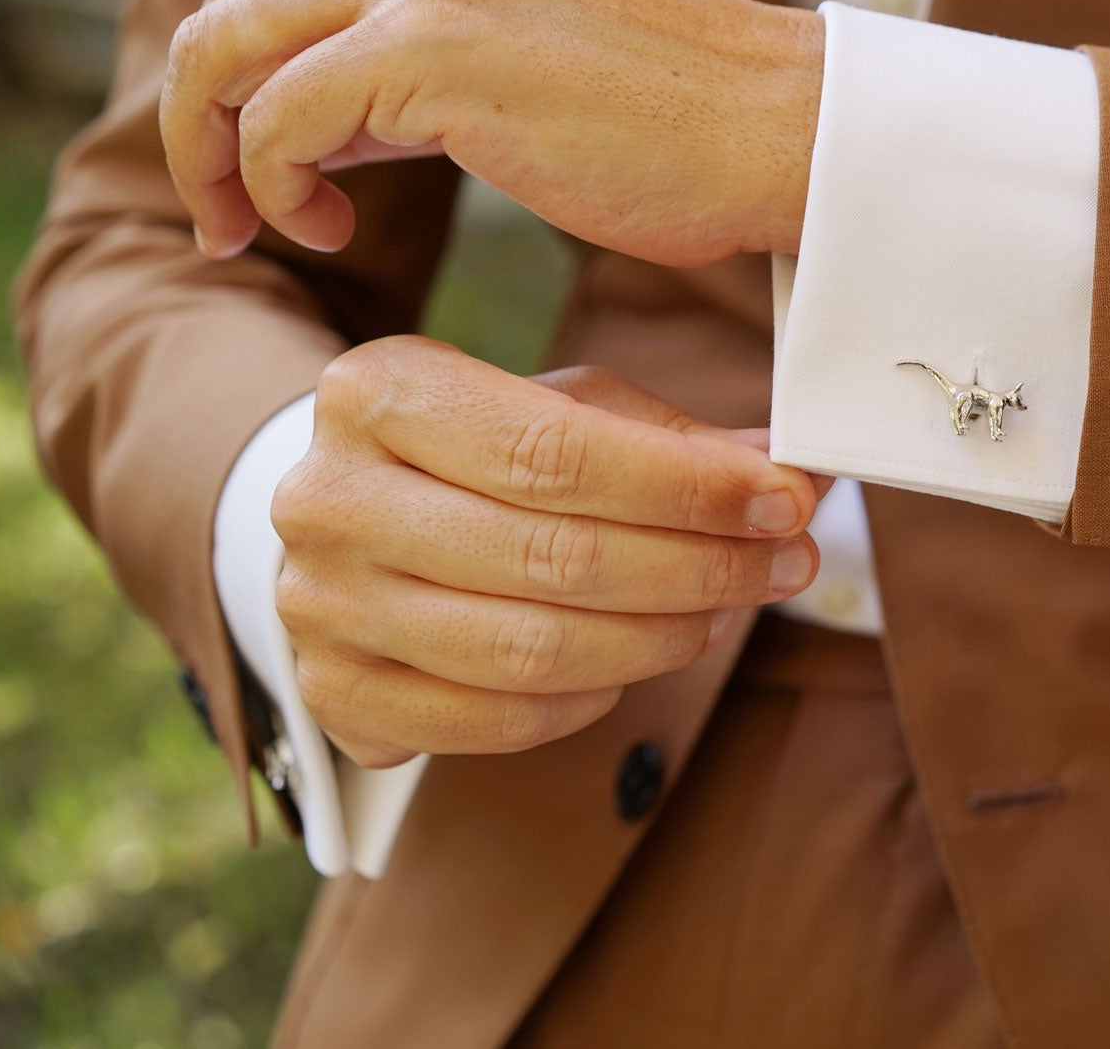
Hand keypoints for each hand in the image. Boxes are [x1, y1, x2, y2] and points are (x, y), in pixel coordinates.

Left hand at [161, 0, 822, 265]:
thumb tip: (284, 112)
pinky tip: (334, 227)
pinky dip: (275, 190)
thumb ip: (394, 37)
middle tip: (240, 216)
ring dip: (219, 161)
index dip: (239, 75)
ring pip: (221, 57)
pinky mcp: (424, 44)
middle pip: (226, 8)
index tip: (263, 164)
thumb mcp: (503, 28)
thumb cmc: (661, 107)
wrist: (771, 128)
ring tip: (272, 229)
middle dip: (209, 122)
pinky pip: (276, 122)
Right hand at [269, 336, 826, 767]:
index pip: (557, 453)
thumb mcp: (560, 406)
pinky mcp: (336, 694)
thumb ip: (670, 438)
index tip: (786, 500)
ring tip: (726, 611)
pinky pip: (496, 719)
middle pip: (553, 555)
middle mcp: (329, 498)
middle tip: (787, 562)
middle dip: (699, 565)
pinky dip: (588, 696)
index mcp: (380, 391)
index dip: (688, 487)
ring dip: (660, 637)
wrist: (351, 515)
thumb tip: (788, 477)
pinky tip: (634, 660)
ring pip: (531, 649)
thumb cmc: (475, 449)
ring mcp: (321, 606)